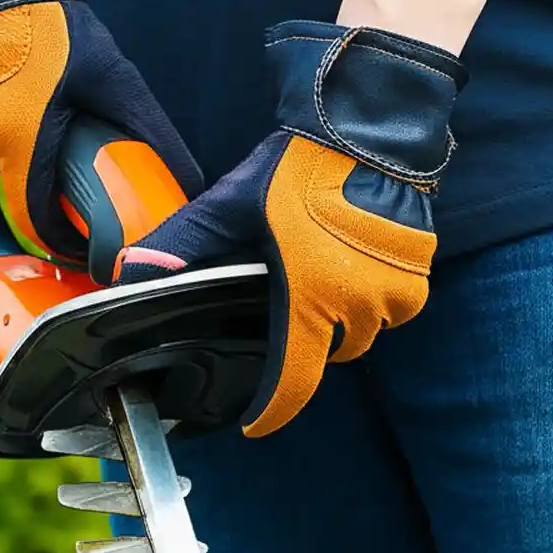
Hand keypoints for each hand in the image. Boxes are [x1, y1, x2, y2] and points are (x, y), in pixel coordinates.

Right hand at [0, 0, 202, 264]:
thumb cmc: (56, 32)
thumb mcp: (115, 82)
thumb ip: (151, 134)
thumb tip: (185, 183)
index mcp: (20, 142)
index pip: (35, 223)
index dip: (60, 240)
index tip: (79, 243)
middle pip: (17, 185)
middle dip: (42, 175)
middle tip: (65, 148)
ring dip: (16, 148)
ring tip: (39, 111)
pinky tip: (10, 99)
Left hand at [113, 21, 467, 436]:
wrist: (369, 130)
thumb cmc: (300, 169)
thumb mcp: (230, 205)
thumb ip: (181, 243)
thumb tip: (131, 272)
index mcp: (311, 296)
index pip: (294, 381)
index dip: (272, 410)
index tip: (255, 423)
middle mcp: (361, 303)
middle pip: (329, 352)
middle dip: (307, 337)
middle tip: (287, 298)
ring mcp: (398, 291)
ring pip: (362, 331)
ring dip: (342, 317)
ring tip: (319, 274)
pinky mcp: (421, 274)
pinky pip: (393, 307)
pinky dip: (372, 297)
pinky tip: (350, 263)